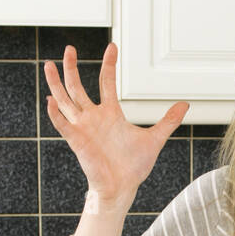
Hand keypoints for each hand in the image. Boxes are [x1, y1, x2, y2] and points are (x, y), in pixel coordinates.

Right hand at [43, 43, 188, 204]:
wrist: (122, 188)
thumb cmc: (133, 167)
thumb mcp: (154, 139)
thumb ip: (168, 121)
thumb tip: (185, 104)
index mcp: (110, 114)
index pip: (106, 82)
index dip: (109, 65)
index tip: (112, 47)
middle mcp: (93, 118)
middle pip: (77, 87)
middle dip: (72, 68)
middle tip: (69, 48)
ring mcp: (83, 128)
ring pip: (65, 101)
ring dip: (57, 83)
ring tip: (49, 64)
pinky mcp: (77, 142)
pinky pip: (63, 125)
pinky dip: (55, 114)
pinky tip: (50, 101)